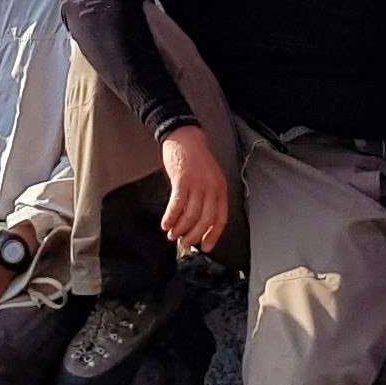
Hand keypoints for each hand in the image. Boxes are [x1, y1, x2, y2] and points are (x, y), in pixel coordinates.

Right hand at [158, 127, 230, 256]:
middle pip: (205, 220)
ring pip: (191, 215)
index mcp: (220, 189)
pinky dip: (170, 217)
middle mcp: (211, 188)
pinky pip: (176, 205)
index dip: (213, 235)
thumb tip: (198, 223)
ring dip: (180, 229)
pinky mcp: (182, 180)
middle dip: (194, 235)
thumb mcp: (209, 179)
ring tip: (172, 235)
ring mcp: (197, 184)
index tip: (205, 247)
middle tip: (184, 243)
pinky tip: (165, 224)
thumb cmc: (196, 160)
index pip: (220, 218)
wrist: (185, 137)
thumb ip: (207, 198)